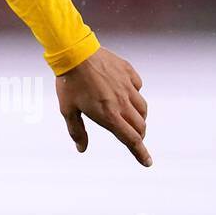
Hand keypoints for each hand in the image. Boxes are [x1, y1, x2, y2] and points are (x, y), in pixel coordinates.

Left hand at [56, 47, 150, 166]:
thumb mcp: (67, 110)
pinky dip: (134, 94)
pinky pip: (138, 87)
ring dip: (139, 117)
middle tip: (133, 138)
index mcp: (108, 115)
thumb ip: (76, 131)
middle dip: (139, 136)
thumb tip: (82, 149)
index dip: (140, 153)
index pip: (131, 139)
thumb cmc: (69, 83)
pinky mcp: (128, 72)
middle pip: (140, 126)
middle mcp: (122, 102)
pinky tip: (124, 92)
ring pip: (142, 108)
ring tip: (129, 117)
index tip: (148, 162)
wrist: (74, 52)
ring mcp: (127, 86)